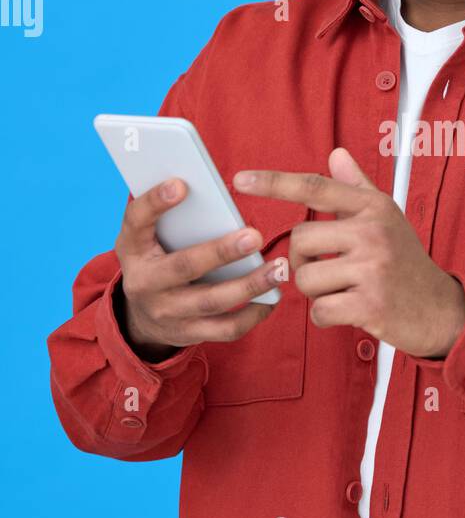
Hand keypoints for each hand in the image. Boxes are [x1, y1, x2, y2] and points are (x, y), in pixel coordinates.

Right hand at [114, 178, 287, 361]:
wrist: (140, 316)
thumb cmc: (154, 259)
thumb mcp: (147, 236)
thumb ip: (168, 214)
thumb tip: (204, 187)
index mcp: (132, 247)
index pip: (136, 220)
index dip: (155, 202)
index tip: (181, 184)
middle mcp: (144, 282)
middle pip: (184, 266)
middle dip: (221, 251)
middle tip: (255, 236)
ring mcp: (166, 312)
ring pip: (211, 301)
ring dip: (249, 285)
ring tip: (278, 269)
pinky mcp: (188, 334)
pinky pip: (226, 329)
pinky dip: (253, 313)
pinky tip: (272, 297)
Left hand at [233, 148, 464, 358]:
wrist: (441, 309)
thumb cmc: (407, 262)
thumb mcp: (387, 218)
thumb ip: (357, 187)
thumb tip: (336, 154)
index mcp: (373, 207)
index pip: (315, 187)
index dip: (274, 182)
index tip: (240, 179)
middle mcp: (373, 232)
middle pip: (300, 239)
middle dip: (303, 260)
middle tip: (329, 270)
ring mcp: (372, 268)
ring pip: (304, 278)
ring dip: (315, 292)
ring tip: (343, 290)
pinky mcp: (370, 304)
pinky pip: (319, 310)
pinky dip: (326, 316)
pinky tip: (348, 311)